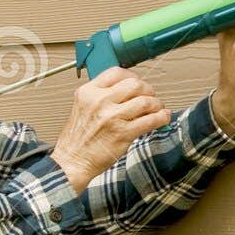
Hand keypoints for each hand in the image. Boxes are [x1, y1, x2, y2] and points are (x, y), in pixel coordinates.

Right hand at [51, 66, 170, 190]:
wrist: (72, 161)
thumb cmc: (77, 139)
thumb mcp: (83, 107)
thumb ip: (102, 96)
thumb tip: (130, 91)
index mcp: (88, 92)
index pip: (117, 73)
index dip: (133, 76)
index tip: (138, 84)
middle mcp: (100, 101)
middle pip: (135, 84)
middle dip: (148, 90)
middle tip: (150, 98)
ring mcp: (112, 117)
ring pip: (146, 101)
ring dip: (156, 104)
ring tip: (156, 110)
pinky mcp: (123, 134)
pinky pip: (151, 120)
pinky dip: (161, 118)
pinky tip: (162, 118)